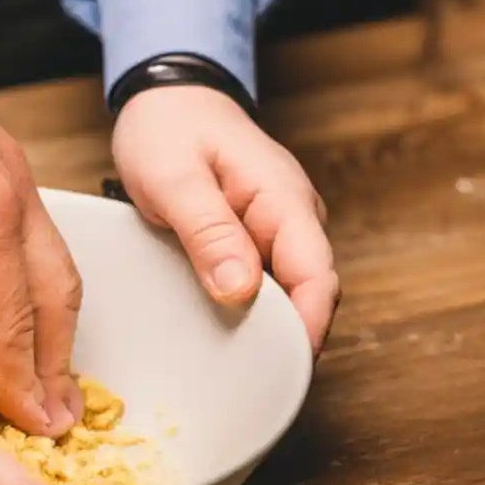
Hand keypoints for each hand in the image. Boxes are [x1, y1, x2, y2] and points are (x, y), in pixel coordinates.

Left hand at [0, 0, 83, 435]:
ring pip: (45, 261)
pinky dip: (16, 280)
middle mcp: (12, 190)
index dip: (22, 388)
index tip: (36, 431)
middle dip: (57, 360)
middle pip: (56, 296)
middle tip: (56, 413)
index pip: (13, 328)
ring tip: (32, 370)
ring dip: (42, 320)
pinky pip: (19, 231)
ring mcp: (4, 166)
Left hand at [111, 86, 338, 353]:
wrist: (167, 100)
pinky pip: (265, 285)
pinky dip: (250, 312)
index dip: (308, 329)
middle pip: (309, 295)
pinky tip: (222, 335)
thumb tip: (242, 291)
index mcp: (283, 200)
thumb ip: (209, 233)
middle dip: (287, 340)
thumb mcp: (175, 179)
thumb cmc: (168, 130)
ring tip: (231, 369)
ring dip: (267, 329)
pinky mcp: (258, 241)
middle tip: (247, 383)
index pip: (317, 277)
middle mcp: (293, 219)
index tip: (284, 370)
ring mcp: (278, 231)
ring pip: (287, 295)